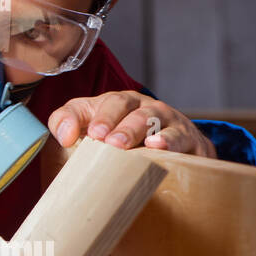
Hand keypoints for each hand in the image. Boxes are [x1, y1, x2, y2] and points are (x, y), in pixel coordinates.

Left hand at [47, 91, 216, 157]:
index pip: (111, 103)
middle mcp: (148, 108)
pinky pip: (184, 139)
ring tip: (141, 146)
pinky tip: (161, 148)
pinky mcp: (191, 141)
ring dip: (148, 133)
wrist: (168, 152)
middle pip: (136, 111)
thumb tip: (64, 135)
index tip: (93, 134)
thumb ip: (67, 121)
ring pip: (160, 122)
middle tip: (111, 143)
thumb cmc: (118, 137)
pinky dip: (173, 143)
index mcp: (122, 103)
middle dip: (124, 126)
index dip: (102, 116)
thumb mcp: (89, 124)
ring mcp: (172, 123)